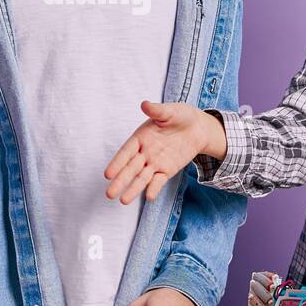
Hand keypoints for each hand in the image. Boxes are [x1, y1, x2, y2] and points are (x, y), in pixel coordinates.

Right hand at [104, 101, 224, 204]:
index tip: (108, 174)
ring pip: (142, 178)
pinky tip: (149, 197)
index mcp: (141, 137)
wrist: (198, 127)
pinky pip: (159, 181)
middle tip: (109, 194)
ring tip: (123, 201)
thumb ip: (157, 111)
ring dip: (133, 189)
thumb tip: (145, 104)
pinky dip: (154, 188)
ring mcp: (155, 163)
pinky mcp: (167, 170)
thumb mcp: (170, 111)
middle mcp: (145, 152)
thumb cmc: (180, 116)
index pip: (126, 152)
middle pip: (130, 169)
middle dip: (120, 181)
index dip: (117, 163)